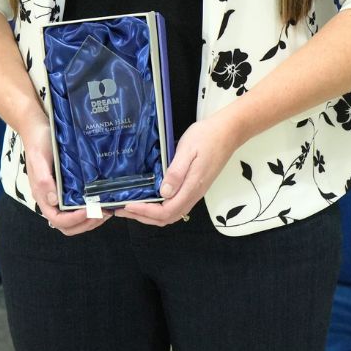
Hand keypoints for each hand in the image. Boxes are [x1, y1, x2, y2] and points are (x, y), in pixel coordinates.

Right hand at [19, 115, 111, 236]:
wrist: (38, 128)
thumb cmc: (38, 143)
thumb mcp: (39, 160)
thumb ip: (43, 181)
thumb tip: (53, 201)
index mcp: (42, 196)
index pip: (58, 220)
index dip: (75, 220)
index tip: (91, 211)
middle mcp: (51, 200)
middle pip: (68, 225)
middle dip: (86, 224)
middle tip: (104, 213)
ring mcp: (59, 195)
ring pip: (75, 220)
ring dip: (91, 220)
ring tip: (107, 210)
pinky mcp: (68, 188)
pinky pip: (78, 206)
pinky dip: (91, 210)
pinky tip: (102, 201)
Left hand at [116, 113, 245, 226]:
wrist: (228, 132)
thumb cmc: (206, 137)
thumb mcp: (187, 150)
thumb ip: (176, 172)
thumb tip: (164, 193)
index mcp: (191, 187)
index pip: (166, 211)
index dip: (145, 212)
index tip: (127, 205)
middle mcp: (194, 194)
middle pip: (167, 218)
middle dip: (143, 217)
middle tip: (122, 210)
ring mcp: (195, 192)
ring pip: (172, 214)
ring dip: (150, 215)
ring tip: (131, 208)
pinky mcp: (194, 187)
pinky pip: (176, 206)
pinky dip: (159, 209)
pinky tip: (150, 200)